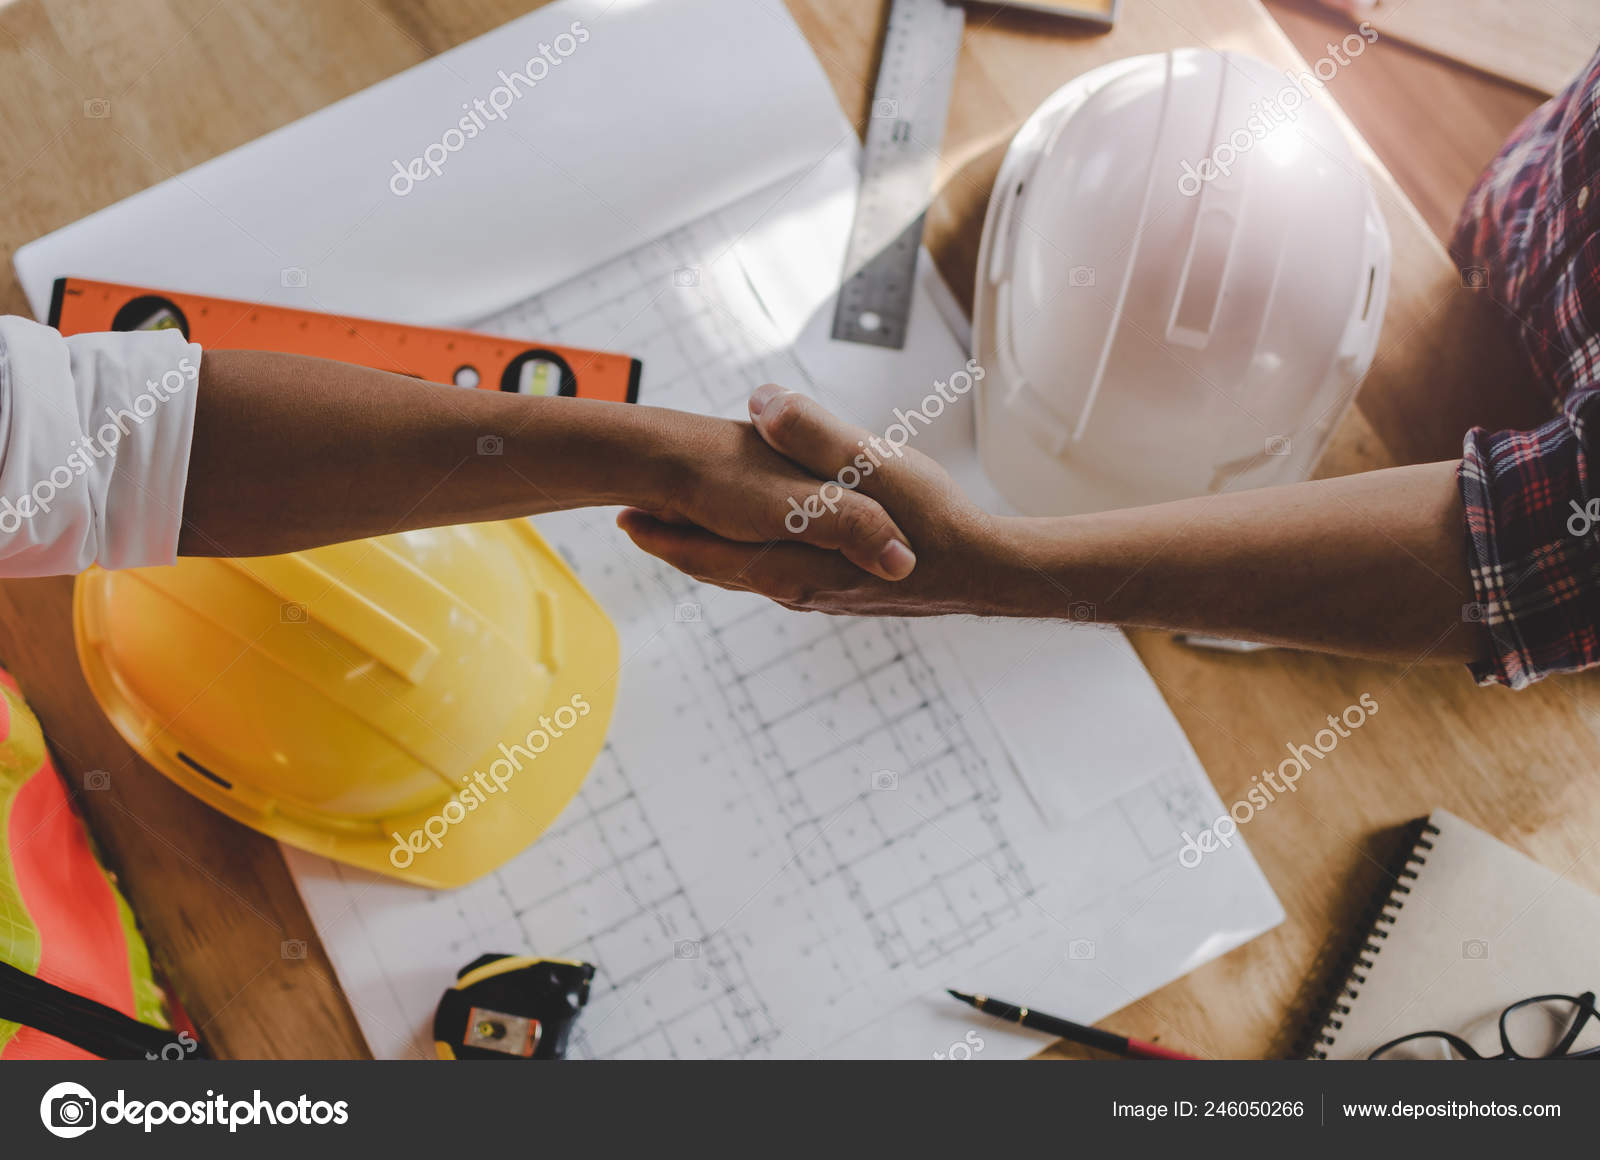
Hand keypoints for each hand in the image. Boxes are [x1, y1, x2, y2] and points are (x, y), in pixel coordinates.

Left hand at [622, 403, 918, 581]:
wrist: (985, 572)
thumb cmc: (932, 517)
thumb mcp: (872, 463)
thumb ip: (814, 435)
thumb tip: (761, 404)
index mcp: (791, 560)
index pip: (707, 548)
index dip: (665, 529)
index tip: (626, 510)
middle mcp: (797, 588)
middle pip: (720, 568)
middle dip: (677, 544)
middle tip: (634, 523)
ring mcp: (821, 596)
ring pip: (749, 577)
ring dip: (711, 554)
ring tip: (680, 533)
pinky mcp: (844, 595)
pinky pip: (780, 577)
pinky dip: (750, 562)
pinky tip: (758, 551)